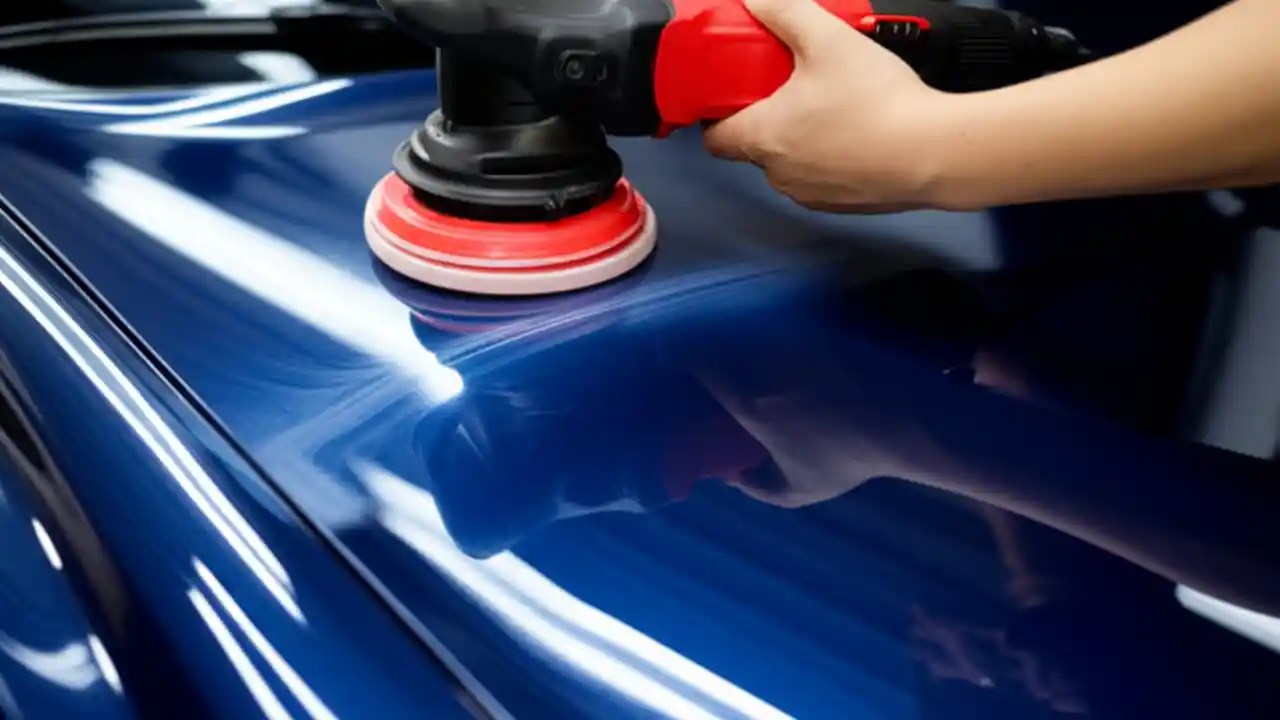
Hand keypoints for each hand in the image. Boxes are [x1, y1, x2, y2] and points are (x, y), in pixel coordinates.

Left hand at [702, 0, 953, 212]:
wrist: (934, 152)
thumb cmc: (877, 101)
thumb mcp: (827, 39)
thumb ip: (785, 13)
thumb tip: (756, 0)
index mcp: (763, 138)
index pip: (715, 140)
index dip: (719, 117)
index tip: (734, 96)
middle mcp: (780, 174)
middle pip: (755, 148)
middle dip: (768, 119)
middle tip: (792, 88)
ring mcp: (811, 195)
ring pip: (790, 165)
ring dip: (801, 141)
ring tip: (832, 107)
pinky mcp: (843, 205)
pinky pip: (823, 180)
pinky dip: (831, 160)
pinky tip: (858, 133)